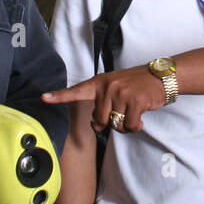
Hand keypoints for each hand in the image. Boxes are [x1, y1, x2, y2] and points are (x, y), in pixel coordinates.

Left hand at [43, 67, 167, 134]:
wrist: (160, 77)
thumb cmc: (135, 85)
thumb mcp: (115, 90)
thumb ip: (102, 106)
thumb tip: (95, 127)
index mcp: (99, 83)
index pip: (76, 91)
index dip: (59, 96)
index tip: (44, 98)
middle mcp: (108, 87)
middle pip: (99, 120)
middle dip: (111, 121)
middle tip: (123, 111)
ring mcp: (121, 94)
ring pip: (115, 125)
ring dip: (125, 124)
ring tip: (133, 110)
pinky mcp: (135, 102)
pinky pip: (130, 126)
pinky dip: (136, 126)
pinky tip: (140, 116)